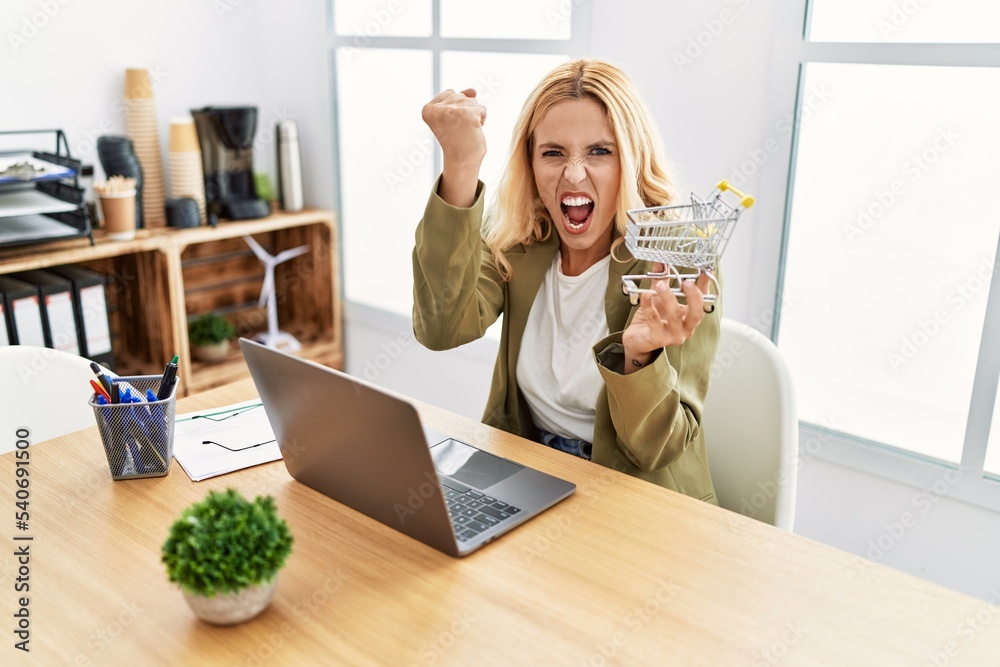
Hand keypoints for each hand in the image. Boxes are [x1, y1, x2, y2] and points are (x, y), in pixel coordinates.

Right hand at [422, 88, 486, 206]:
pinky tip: (473, 131)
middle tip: (458, 129)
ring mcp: (452, 110)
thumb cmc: (457, 139)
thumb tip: (472, 90)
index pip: (450, 92)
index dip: (456, 109)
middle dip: (465, 111)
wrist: (462, 161)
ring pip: (473, 102)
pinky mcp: (467, 114)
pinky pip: (482, 109)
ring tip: (465, 130)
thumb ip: (460, 97)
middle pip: (461, 96)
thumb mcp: (452, 115)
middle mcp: (437, 109)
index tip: (451, 125)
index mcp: (428, 109)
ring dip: (474, 116)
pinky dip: (481, 120)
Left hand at [622, 272, 711, 373]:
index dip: (705, 286)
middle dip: (693, 296)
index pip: (703, 301)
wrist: (637, 339)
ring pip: (675, 317)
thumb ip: (661, 280)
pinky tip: (645, 295)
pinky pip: (654, 321)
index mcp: (689, 317)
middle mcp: (686, 328)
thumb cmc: (651, 321)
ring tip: (660, 285)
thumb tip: (661, 262)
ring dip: (668, 298)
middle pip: (697, 313)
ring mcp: (673, 335)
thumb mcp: (658, 298)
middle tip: (685, 282)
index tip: (705, 270)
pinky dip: (649, 306)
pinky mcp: (658, 339)